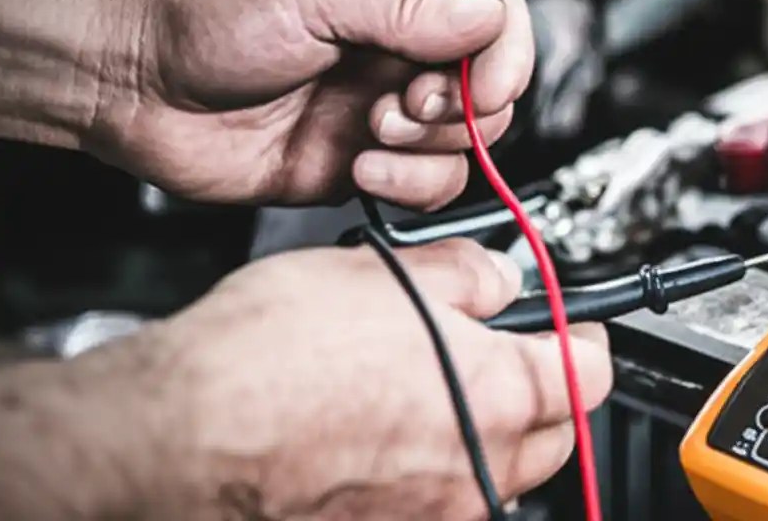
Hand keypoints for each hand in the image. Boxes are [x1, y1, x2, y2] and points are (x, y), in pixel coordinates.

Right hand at [0, 239, 611, 520]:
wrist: (180, 435)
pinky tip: (382, 436)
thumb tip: (495, 280)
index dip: (581, 336)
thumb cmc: (271, 356)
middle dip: (544, 392)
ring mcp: (431, 515)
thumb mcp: (384, 272)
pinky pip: (436, 503)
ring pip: (495, 475)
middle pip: (554, 432)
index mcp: (496, 394)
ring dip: (486, 434)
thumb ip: (465, 275)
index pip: (587, 369)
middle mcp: (476, 469)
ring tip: (429, 391)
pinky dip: (431, 471)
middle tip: (505, 355)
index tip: (570, 324)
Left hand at [98, 0, 534, 207]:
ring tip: (372, 130)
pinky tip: (359, 165)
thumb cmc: (204, 9)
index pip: (493, 11)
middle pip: (491, 86)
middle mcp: (398, 48)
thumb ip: (410, 6)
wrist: (130, 79)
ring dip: (432, 147)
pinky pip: (424, 186)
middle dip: (463, 106)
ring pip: (466, 145)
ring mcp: (383, 108)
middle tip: (407, 102)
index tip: (483, 82)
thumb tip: (487, 20)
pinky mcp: (361, 162)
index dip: (505, 51)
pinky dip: (407, 184)